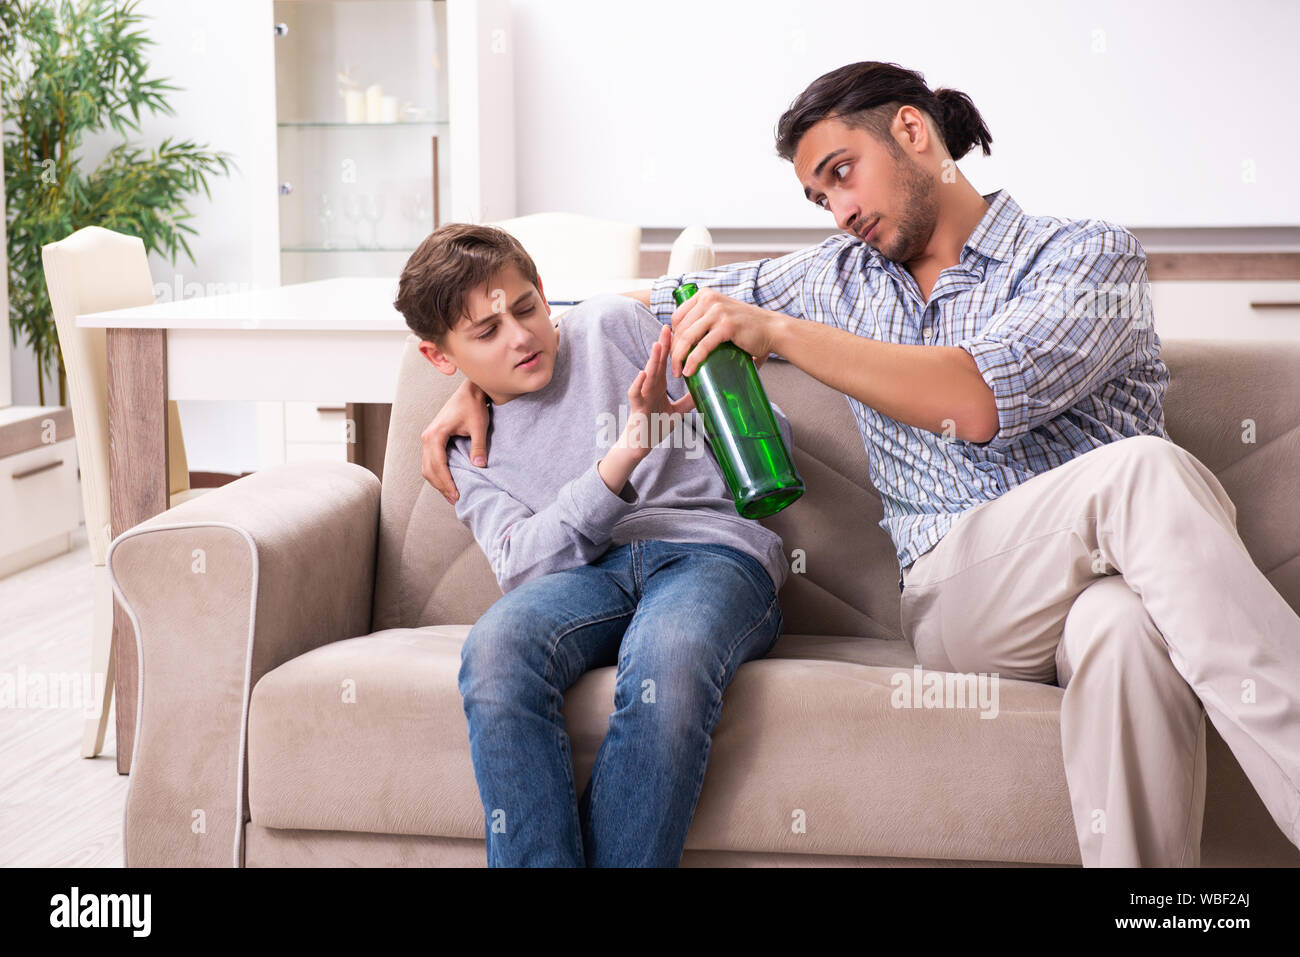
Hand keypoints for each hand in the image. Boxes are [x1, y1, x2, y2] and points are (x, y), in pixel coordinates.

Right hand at [421, 377, 490, 502]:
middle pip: (429, 469)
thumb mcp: (479, 426)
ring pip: (427, 467)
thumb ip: (478, 447)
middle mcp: (427, 437)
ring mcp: (428, 438)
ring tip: (451, 495)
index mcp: (435, 435)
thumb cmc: (473, 406)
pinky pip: (430, 461)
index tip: (457, 494)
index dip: (447, 482)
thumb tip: (479, 467)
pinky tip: (448, 482)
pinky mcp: (432, 439)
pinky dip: (437, 473)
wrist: (469, 391)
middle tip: (455, 500)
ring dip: (438, 482)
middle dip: (441, 486)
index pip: (438, 465)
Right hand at [620, 324, 696, 459]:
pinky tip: (643, 374)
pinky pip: (636, 393)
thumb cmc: (655, 426)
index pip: (665, 361)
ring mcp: (642, 395)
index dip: (670, 346)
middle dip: (662, 345)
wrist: (641, 443)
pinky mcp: (637, 407)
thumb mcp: (677, 412)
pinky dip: (639, 383)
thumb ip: (688, 400)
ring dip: (652, 360)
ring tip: (658, 345)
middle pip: (656, 362)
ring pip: (647, 374)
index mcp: (658, 385)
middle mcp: (649, 386)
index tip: (677, 329)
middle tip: (667, 327)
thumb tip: (705, 390)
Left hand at [669, 287, 783, 377]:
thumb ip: (705, 320)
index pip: (677, 318)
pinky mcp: (726, 326)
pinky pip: (702, 346)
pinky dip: (693, 360)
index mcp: (705, 295)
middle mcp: (709, 299)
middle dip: (673, 351)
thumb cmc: (747, 327)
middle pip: (680, 328)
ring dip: (679, 358)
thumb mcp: (722, 315)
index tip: (675, 353)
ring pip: (687, 337)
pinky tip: (689, 371)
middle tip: (674, 368)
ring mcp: (718, 311)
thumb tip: (686, 341)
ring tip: (678, 372)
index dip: (672, 338)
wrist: (773, 330)